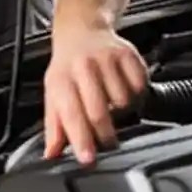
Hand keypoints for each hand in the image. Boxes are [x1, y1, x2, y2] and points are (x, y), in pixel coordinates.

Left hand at [42, 26, 147, 165]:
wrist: (82, 32)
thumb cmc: (68, 69)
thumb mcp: (54, 95)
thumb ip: (54, 127)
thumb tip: (51, 154)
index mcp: (61, 79)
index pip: (70, 113)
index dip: (80, 139)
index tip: (88, 159)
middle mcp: (82, 67)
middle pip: (99, 112)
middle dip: (105, 135)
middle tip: (106, 142)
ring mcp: (107, 59)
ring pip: (123, 102)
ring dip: (122, 113)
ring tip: (112, 105)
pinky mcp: (128, 54)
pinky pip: (140, 88)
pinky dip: (136, 97)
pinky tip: (124, 90)